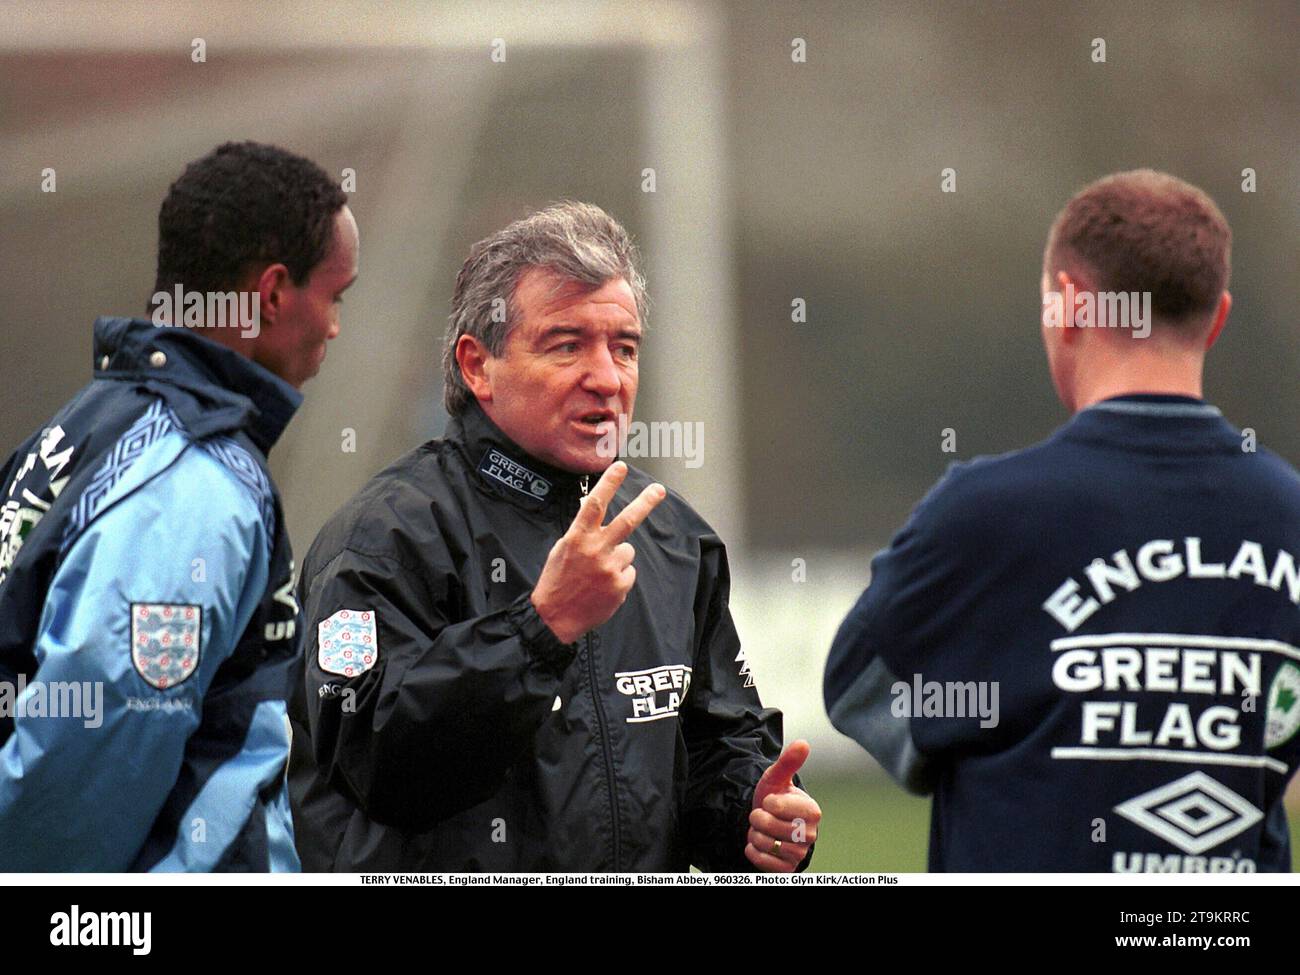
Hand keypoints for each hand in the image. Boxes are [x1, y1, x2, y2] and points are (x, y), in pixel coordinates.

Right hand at [531, 461, 665, 643]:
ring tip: (598, 573)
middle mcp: (595, 550)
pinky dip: (619, 577)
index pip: (595, 504)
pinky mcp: (620, 586)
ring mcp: (610, 568)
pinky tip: (602, 587)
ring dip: (618, 558)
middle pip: (627, 521)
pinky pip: (628, 572)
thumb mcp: (562, 549)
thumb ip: (581, 530)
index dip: (609, 484)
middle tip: (659, 490)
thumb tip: (594, 508)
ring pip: (628, 551)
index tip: (620, 466)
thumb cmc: (557, 580)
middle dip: (645, 503)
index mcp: (577, 538)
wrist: (555, 618)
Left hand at [746, 740, 820, 871]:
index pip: (779, 807)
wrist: (766, 824)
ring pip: (766, 843)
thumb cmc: (774, 798)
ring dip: (756, 835)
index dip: (768, 803)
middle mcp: (811, 834)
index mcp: (812, 811)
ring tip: (762, 829)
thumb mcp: (777, 779)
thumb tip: (803, 743)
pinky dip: (754, 851)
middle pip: (770, 826)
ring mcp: (800, 853)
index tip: (770, 801)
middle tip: (763, 816)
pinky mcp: (788, 868)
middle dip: (758, 818)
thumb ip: (789, 762)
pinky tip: (758, 844)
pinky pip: (763, 861)